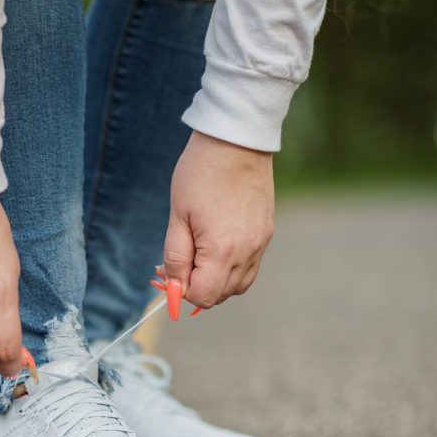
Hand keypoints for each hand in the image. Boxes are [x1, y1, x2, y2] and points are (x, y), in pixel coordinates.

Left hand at [163, 130, 274, 308]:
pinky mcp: (266, 233)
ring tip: (199, 253)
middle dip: (198, 287)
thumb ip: (176, 257)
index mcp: (223, 251)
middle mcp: (247, 253)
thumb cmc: (200, 173)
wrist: (236, 141)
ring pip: (238, 285)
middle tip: (180, 261)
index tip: (170, 272)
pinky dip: (232, 268)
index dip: (182, 290)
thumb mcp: (177, 217)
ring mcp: (261, 244)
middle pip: (221, 295)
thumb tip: (174, 287)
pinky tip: (217, 245)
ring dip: (216, 280)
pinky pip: (250, 267)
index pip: (202, 296)